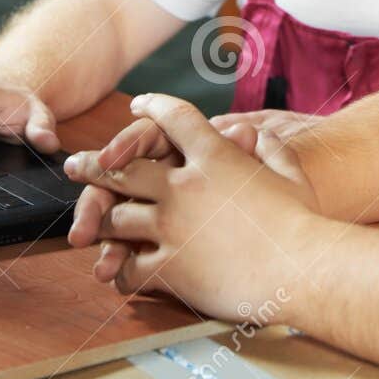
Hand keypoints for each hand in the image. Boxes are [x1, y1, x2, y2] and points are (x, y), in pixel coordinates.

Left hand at [63, 94, 325, 320]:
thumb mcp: (292, 173)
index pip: (174, 119)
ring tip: (86, 226)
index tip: (137, 104)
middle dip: (93, 164)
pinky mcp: (171, 267)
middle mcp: (185, 187)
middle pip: (123, 167)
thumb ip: (270, 148)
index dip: (152, 108)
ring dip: (101, 221)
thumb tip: (254, 136)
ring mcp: (173, 227)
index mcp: (215, 157)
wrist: (302, 269)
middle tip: (74, 164)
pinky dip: (122, 271)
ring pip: (117, 219)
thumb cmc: (304, 221)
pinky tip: (118, 274)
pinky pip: (131, 268)